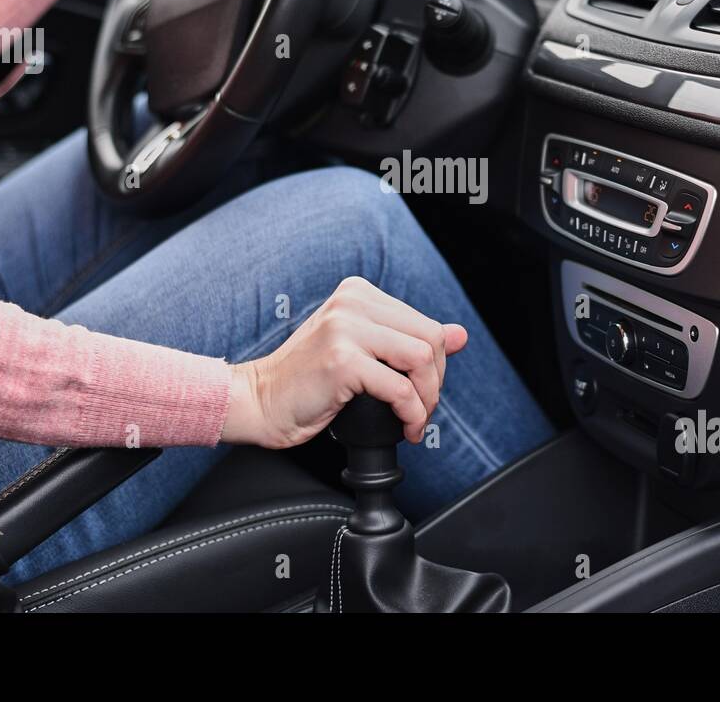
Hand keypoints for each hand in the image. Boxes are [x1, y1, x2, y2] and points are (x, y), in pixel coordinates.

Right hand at [223, 277, 469, 448]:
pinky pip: (400, 388)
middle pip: (430, 338)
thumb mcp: (361, 349)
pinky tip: (405, 426)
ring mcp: (345, 328)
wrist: (258, 401)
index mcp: (358, 293)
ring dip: (427, 399)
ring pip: (421, 359)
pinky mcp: (341, 360)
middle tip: (422, 409)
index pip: (425, 323)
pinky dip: (412, 413)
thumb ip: (405, 339)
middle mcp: (352, 302)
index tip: (423, 390)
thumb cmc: (306, 380)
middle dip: (436, 381)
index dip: (436, 364)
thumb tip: (460, 334)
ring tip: (415, 419)